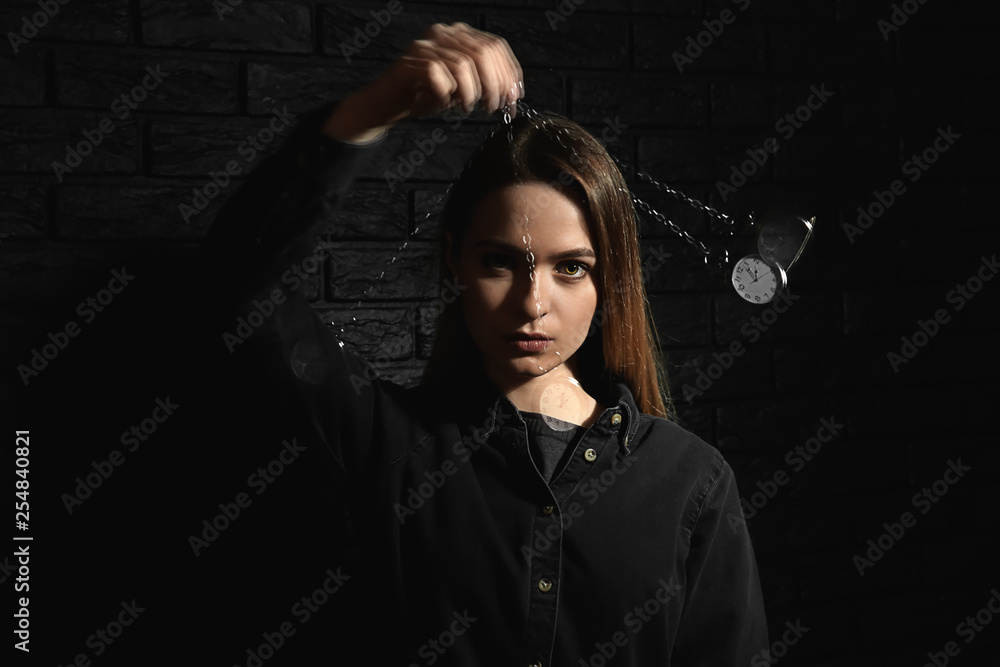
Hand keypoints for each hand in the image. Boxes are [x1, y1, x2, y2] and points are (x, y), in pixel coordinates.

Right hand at [323, 22, 523, 142]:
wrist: (389, 103)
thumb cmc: (427, 95)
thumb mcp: (463, 87)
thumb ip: (486, 83)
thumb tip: (513, 93)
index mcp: (458, 34)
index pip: (495, 46)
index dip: (509, 72)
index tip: (513, 97)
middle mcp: (442, 34)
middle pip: (483, 53)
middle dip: (494, 85)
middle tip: (493, 107)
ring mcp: (425, 45)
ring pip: (463, 65)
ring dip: (472, 92)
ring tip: (470, 107)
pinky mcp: (410, 62)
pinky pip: (438, 74)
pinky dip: (448, 93)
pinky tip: (448, 103)